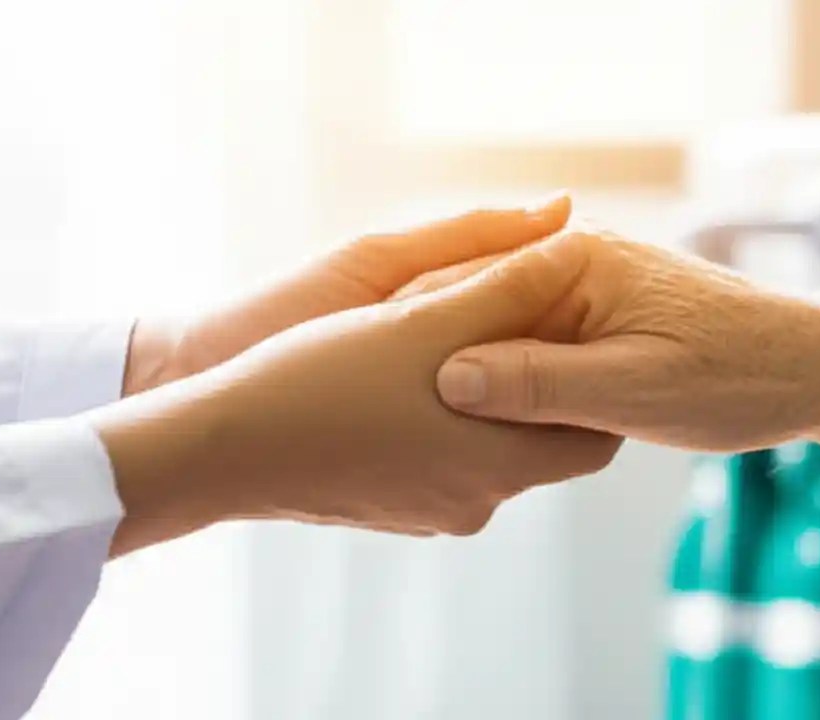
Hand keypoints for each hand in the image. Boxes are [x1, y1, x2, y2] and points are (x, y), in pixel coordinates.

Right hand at [92, 234, 620, 554]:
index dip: (596, 379)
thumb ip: (511, 282)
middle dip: (541, 383)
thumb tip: (576, 242)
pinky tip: (409, 379)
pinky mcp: (391, 510)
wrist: (222, 449)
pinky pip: (443, 464)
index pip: (595, 438)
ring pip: (488, 450)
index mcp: (499, 466)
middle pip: (543, 444)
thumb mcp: (423, 320)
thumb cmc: (324, 378)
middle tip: (528, 320)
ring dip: (489, 400)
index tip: (584, 329)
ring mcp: (431, 513)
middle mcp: (476, 503)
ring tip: (464, 337)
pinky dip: (445, 424)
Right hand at [414, 228, 819, 451]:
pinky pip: (526, 359)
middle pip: (475, 315)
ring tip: (419, 427)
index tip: (370, 380)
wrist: (813, 369)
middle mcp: (573, 272)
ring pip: (498, 342)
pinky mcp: (591, 334)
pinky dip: (503, 388)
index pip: (468, 292)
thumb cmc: (738, 375)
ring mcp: (580, 302)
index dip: (418, 337)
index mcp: (577, 266)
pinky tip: (480, 429)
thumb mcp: (635, 388)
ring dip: (467, 378)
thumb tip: (455, 378)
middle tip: (383, 413)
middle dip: (433, 358)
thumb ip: (544, 382)